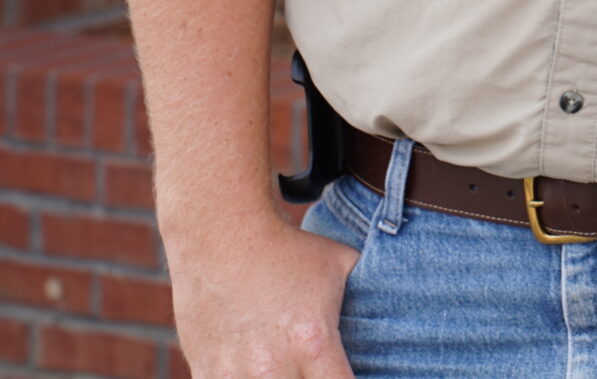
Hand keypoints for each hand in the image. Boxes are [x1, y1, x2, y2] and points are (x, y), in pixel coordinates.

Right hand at [166, 212, 359, 378]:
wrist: (222, 231)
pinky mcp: (203, 371)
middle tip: (309, 368)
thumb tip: (392, 305)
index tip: (342, 373)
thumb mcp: (341, 265)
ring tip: (280, 364)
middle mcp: (272, 368)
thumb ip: (368, 296)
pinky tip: (250, 365)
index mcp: (313, 344)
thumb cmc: (288, 249)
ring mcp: (233, 374)